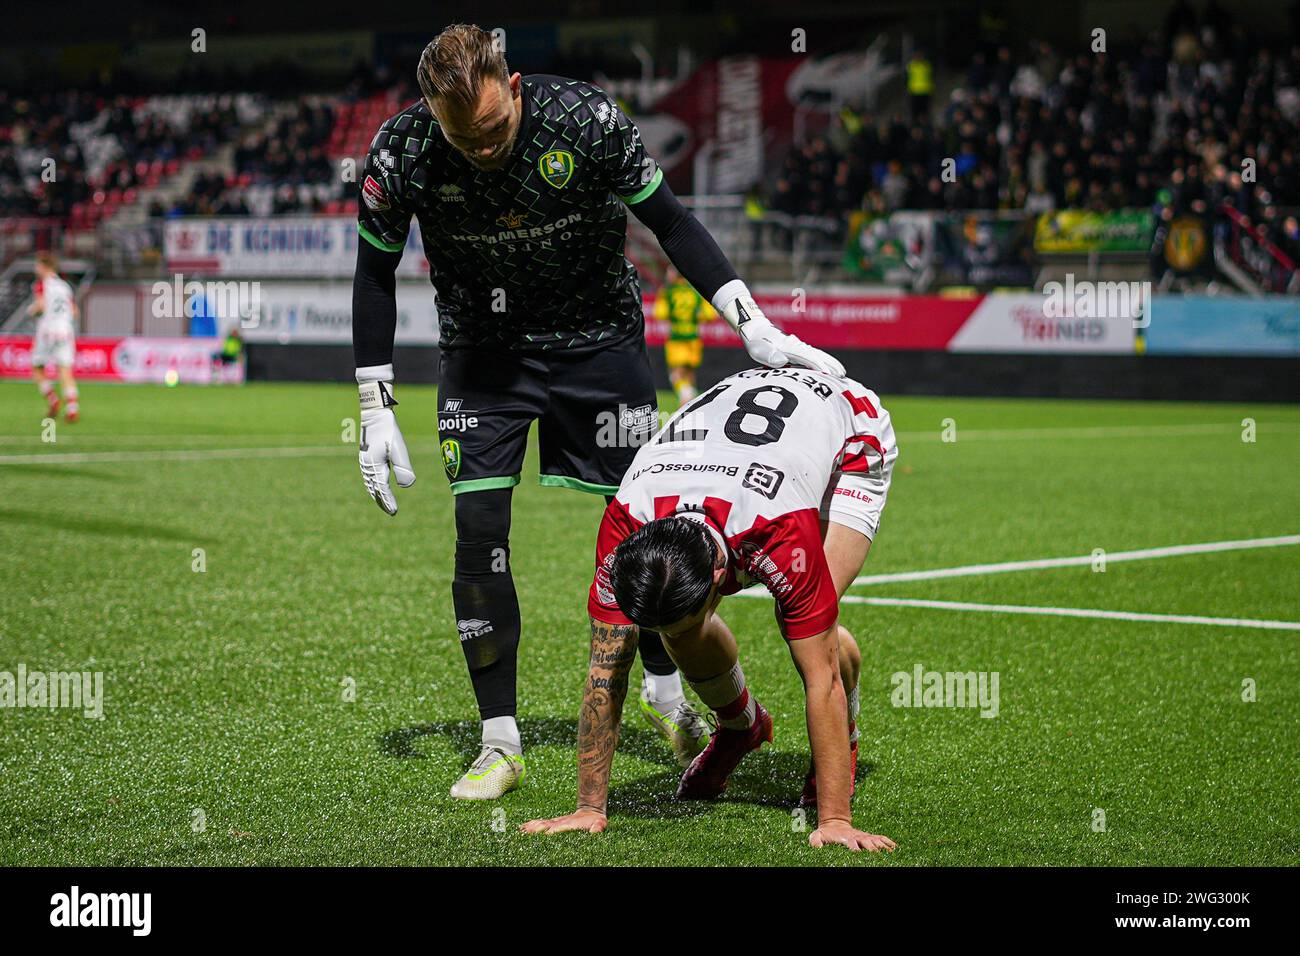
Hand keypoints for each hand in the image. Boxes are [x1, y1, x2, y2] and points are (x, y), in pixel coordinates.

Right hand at [357, 379, 414, 514]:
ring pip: (370, 484)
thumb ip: (403, 468)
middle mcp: (367, 466)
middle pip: (374, 489)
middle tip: (391, 512)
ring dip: (377, 495)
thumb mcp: (398, 449)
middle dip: (382, 501)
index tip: (394, 512)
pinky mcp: (365, 458)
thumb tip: (407, 486)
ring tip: (385, 504)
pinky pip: (368, 477)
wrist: (375, 415)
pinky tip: (376, 487)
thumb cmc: (388, 431)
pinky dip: (372, 486)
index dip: (389, 501)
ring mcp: (365, 462)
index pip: (383, 489)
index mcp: (375, 466)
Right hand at [520, 809, 607, 834]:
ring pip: (541, 824)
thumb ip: (598, 826)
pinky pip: (540, 823)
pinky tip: (522, 828)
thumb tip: (595, 831)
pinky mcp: (553, 823)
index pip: (559, 828)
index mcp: (570, 824)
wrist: (590, 810)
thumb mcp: (601, 823)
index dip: (551, 831)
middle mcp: (560, 823)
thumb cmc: (596, 820)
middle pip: (546, 826)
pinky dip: (531, 825)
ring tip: (520, 830)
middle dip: (536, 829)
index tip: (544, 834)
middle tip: (525, 832)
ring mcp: (556, 822)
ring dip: (531, 827)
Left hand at [723, 292, 844, 376]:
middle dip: (830, 365)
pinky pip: (814, 355)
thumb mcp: (759, 350)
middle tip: (843, 374)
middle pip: (818, 355)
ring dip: (830, 363)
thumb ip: (770, 355)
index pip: (807, 357)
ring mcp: (798, 346)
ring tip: (842, 372)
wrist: (755, 331)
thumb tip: (782, 360)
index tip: (827, 374)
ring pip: (818, 354)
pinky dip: (824, 361)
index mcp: (789, 347)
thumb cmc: (757, 343)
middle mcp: (797, 346)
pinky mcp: (797, 349)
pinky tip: (828, 367)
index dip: (817, 365)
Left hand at [809, 820, 896, 851]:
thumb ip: (815, 841)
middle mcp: (858, 837)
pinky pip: (881, 838)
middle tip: (878, 857)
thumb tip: (816, 847)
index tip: (859, 855)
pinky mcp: (870, 836)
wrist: (834, 823)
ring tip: (891, 854)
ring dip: (883, 847)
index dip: (856, 850)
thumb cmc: (826, 834)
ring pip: (876, 841)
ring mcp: (865, 836)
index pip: (852, 845)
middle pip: (868, 844)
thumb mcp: (817, 836)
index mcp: (846, 839)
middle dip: (872, 850)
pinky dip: (889, 842)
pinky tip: (895, 848)